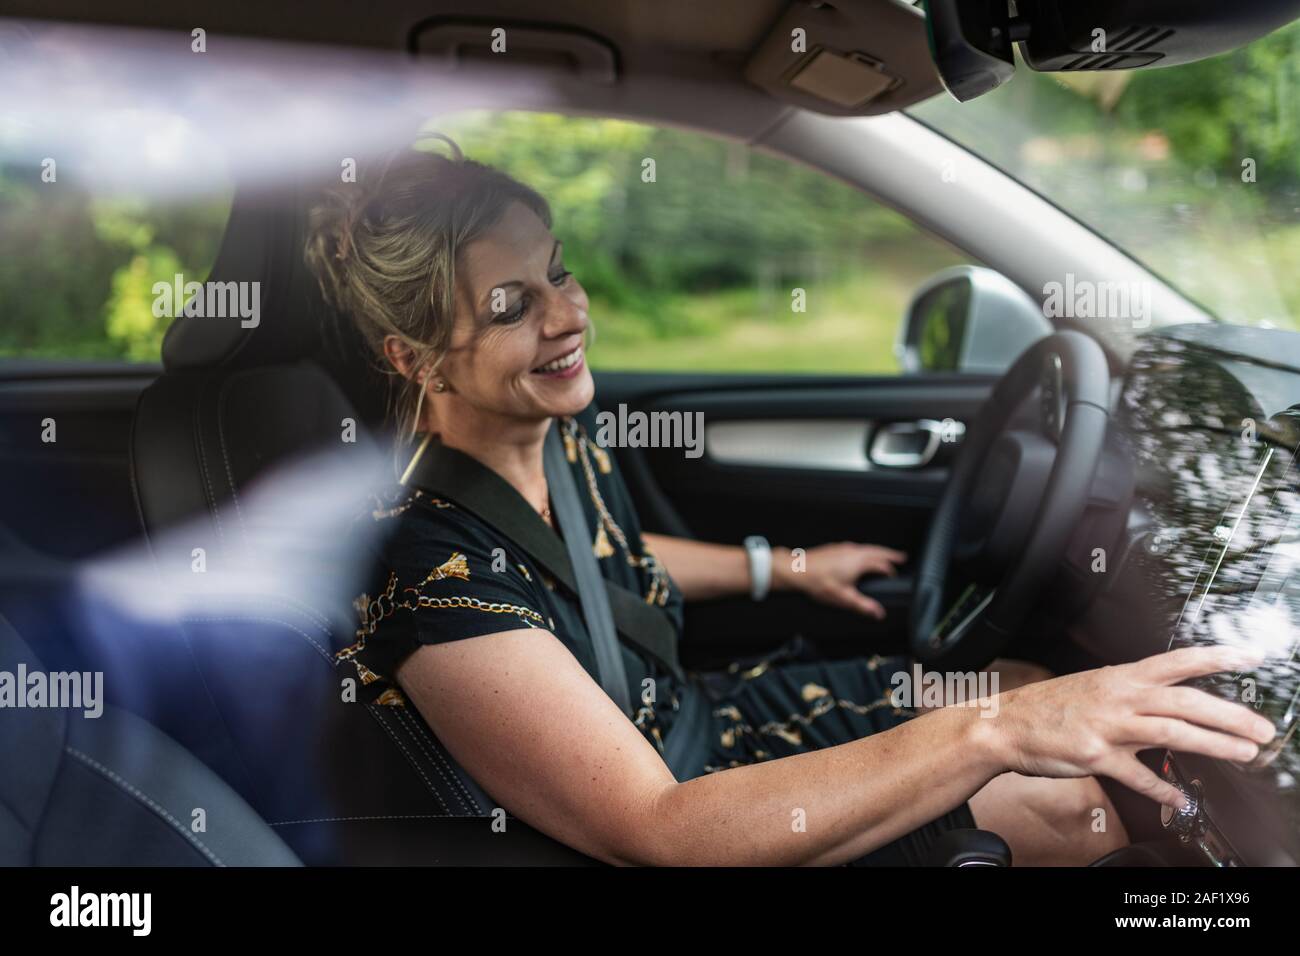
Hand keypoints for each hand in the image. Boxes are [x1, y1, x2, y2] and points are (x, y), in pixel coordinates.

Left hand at [776, 541, 906, 618]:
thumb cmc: (818, 583)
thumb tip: (878, 612)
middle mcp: (854, 551)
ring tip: (884, 554)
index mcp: (860, 562)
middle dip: (890, 554)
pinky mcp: (835, 548)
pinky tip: (860, 555)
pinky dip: (865, 550)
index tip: (895, 576)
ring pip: (867, 547)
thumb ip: (863, 605)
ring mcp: (844, 547)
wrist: (797, 570)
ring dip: (878, 550)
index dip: (891, 571)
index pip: (882, 565)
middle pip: (878, 551)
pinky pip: (856, 547)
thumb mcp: (844, 598)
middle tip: (901, 556)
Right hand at [989, 645, 1275, 809]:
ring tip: (1243, 754)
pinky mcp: (1096, 756)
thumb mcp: (1093, 686)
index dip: (1215, 657)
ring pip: (1171, 732)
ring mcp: (1108, 727)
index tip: (1249, 657)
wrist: (1005, 724)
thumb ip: (1132, 695)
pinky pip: (1138, 775)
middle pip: (1185, 701)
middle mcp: (1119, 697)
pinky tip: (1181, 798)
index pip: (1176, 661)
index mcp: (1120, 676)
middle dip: (1230, 715)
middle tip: (1262, 729)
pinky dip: (1163, 789)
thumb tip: (1169, 704)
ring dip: (1213, 744)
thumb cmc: (1049, 707)